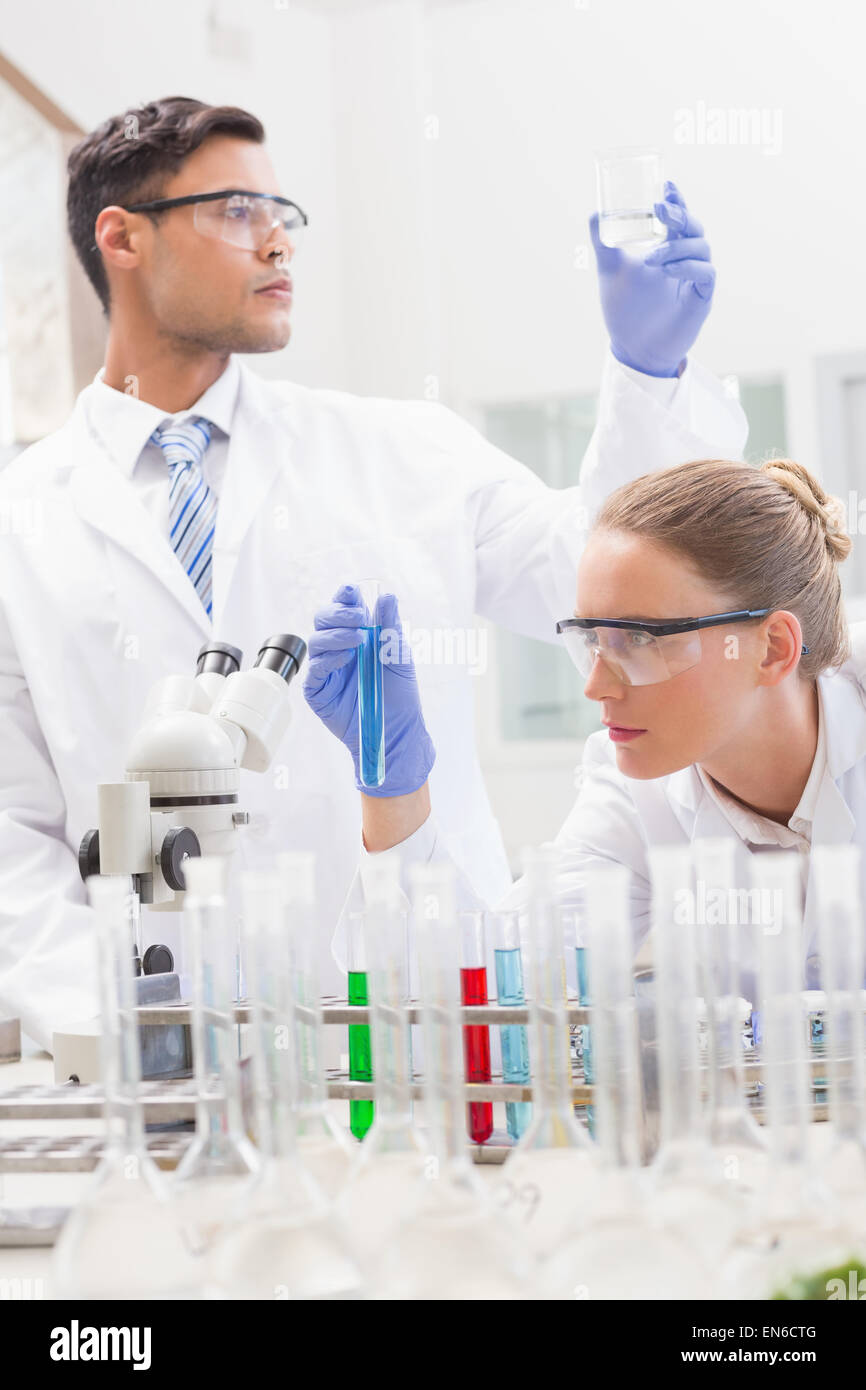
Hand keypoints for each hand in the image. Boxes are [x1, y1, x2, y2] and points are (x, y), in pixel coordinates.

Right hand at [303, 583, 435, 797]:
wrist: (397, 730)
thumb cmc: (399, 694)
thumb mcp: (399, 655)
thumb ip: (389, 626)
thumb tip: (387, 596)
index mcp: (357, 636)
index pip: (343, 609)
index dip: (344, 597)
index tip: (351, 591)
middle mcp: (338, 649)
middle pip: (322, 620)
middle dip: (338, 613)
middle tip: (359, 618)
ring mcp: (326, 669)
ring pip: (316, 641)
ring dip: (335, 635)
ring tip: (357, 640)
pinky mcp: (318, 690)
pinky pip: (315, 669)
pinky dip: (329, 659)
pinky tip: (346, 659)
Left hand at [591, 180, 715, 377]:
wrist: (632, 348)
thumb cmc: (626, 310)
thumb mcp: (610, 272)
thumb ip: (603, 243)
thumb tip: (595, 214)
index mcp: (668, 249)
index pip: (678, 218)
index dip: (677, 200)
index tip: (666, 185)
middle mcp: (685, 260)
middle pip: (694, 227)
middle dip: (680, 215)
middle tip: (660, 210)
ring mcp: (695, 279)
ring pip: (701, 248)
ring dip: (676, 247)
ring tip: (651, 259)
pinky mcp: (701, 299)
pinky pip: (705, 274)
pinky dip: (688, 268)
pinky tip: (667, 270)